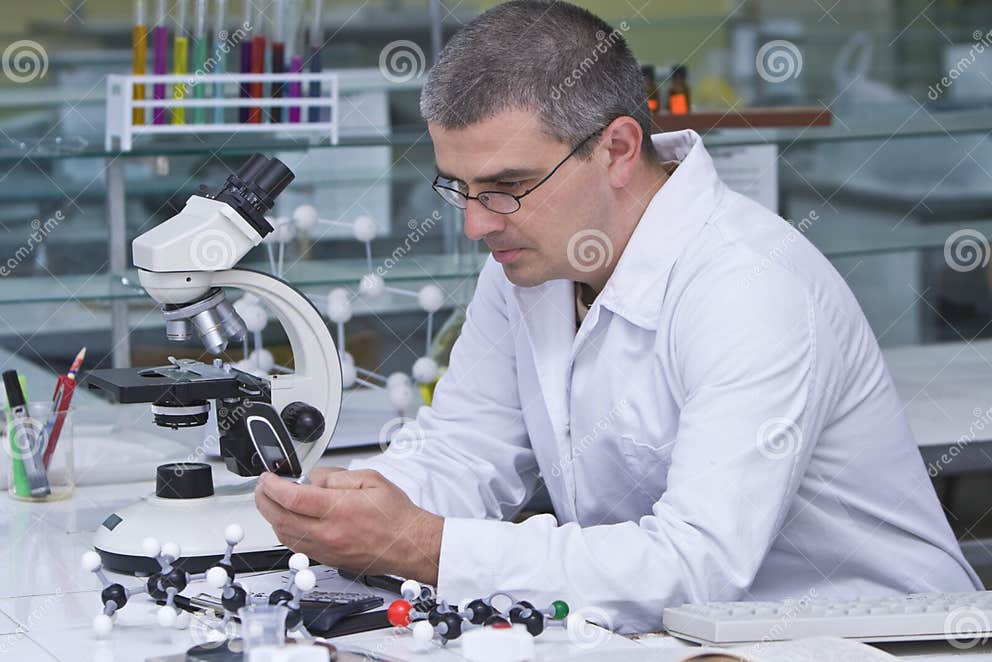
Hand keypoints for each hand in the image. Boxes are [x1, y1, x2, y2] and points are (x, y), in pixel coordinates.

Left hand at [254, 467, 442, 584]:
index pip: (292, 497)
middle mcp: (329, 533)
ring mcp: (326, 550)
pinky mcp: (328, 560)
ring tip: (270, 502)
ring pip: (285, 536)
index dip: (273, 486)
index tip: (268, 478)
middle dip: (264, 500)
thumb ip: (336, 476)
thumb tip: (313, 479)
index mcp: (339, 510)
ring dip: (271, 518)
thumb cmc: (395, 515)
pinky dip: (285, 532)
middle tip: (262, 488)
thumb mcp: (369, 479)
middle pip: (281, 518)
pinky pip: (297, 547)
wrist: (409, 544)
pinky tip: (286, 521)